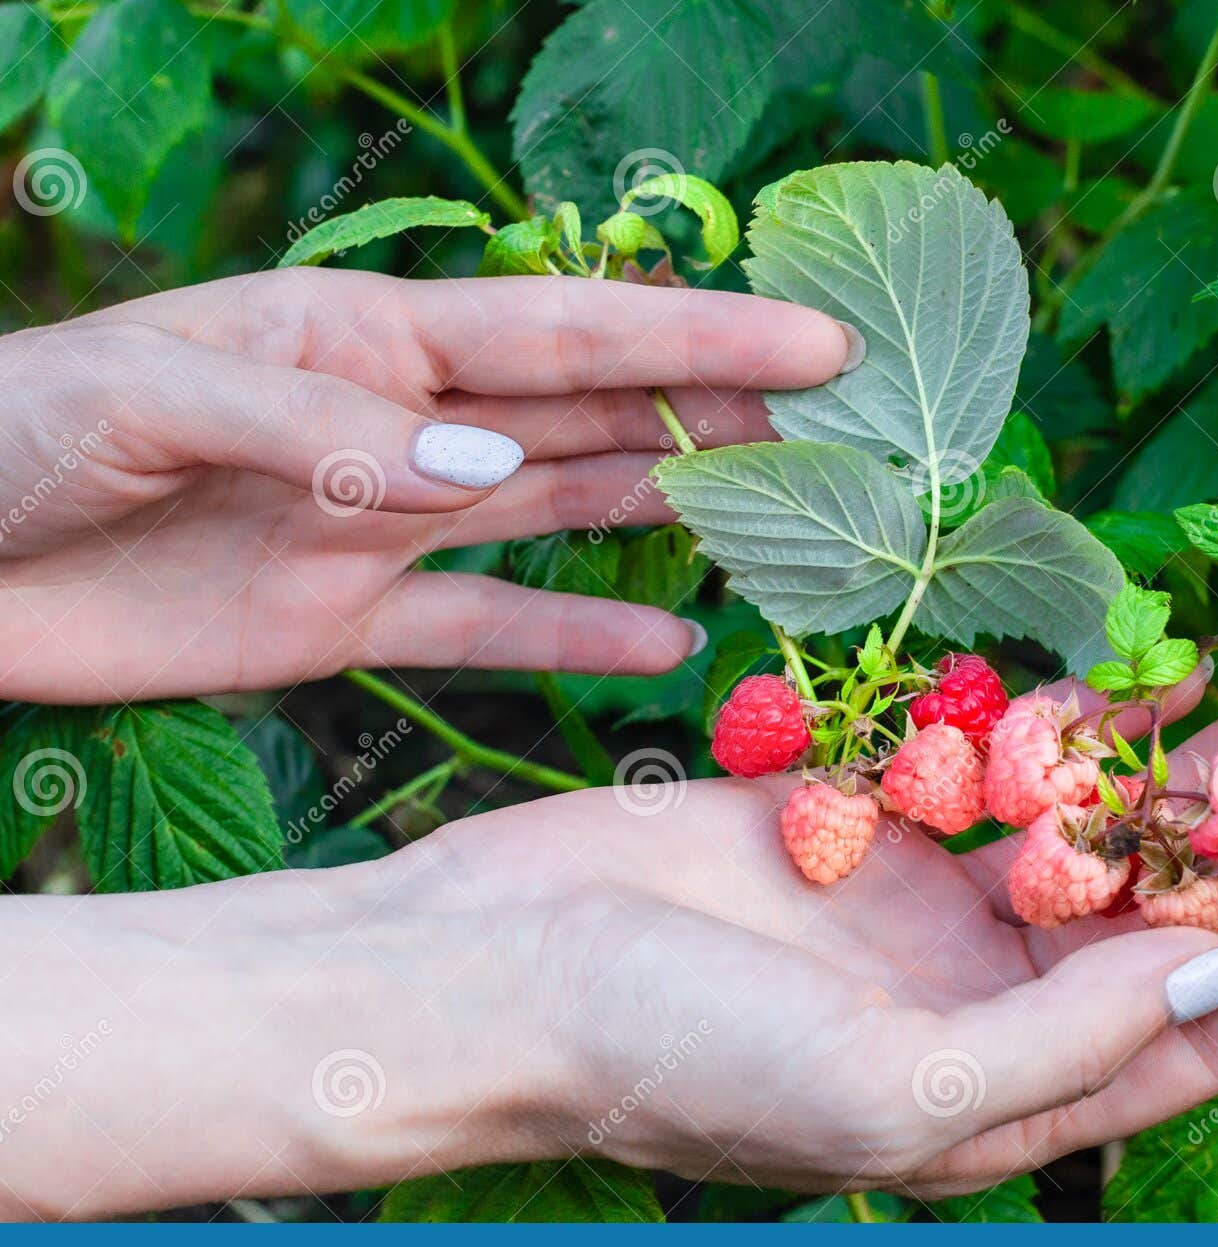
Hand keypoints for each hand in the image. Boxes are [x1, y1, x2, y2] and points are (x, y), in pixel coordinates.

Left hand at [0, 269, 851, 702]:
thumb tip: (481, 474)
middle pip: (591, 416)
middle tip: (838, 433)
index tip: (816, 342)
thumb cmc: (19, 443)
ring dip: (669, 509)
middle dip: (715, 415)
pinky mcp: (348, 623)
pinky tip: (664, 643)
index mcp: (366, 341)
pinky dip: (577, 631)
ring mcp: (384, 527)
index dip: (696, 336)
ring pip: (561, 509)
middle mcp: (401, 426)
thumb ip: (320, 432)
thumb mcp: (151, 401)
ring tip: (780, 520)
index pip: (564, 334)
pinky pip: (490, 626)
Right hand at [434, 681, 1217, 1197]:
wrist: (494, 967)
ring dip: (1190, 766)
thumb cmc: (667, 1056)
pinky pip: (999, 767)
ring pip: (1095, 832)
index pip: (1194, 1031)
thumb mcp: (887, 1087)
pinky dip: (1070, 723)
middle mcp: (980, 1007)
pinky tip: (1145, 671)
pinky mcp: (867, 824)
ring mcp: (924, 910)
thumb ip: (1065, 1043)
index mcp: (999, 1100)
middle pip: (1164, 918)